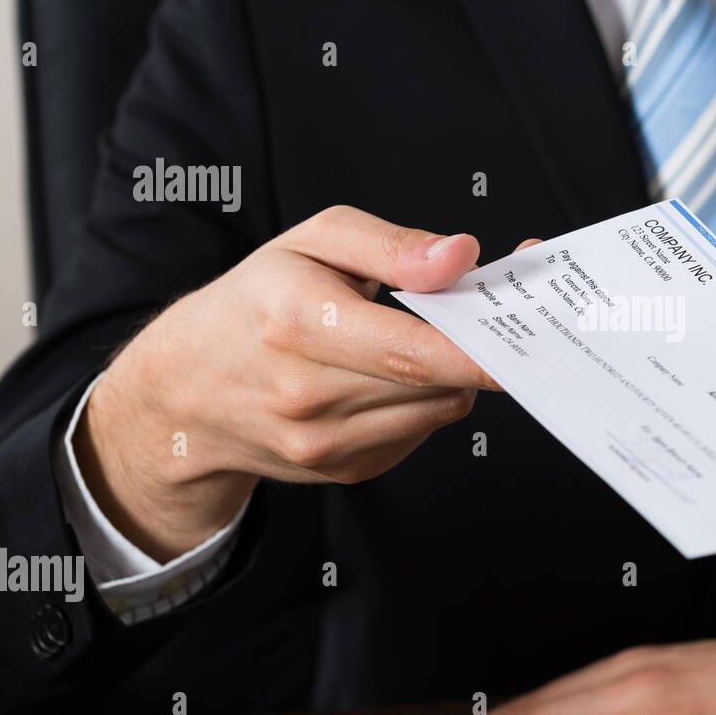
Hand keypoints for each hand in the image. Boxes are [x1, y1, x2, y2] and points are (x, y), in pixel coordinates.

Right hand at [74, 204, 537, 561]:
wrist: (183, 393)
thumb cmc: (251, 304)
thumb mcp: (308, 243)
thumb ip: (389, 245)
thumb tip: (459, 255)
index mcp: (299, 324)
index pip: (416, 350)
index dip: (482, 346)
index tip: (531, 330)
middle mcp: (309, 395)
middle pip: (436, 384)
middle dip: (484, 351)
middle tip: (507, 317)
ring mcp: (325, 444)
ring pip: (436, 411)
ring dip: (452, 376)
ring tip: (434, 337)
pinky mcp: (344, 471)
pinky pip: (417, 433)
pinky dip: (425, 402)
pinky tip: (395, 376)